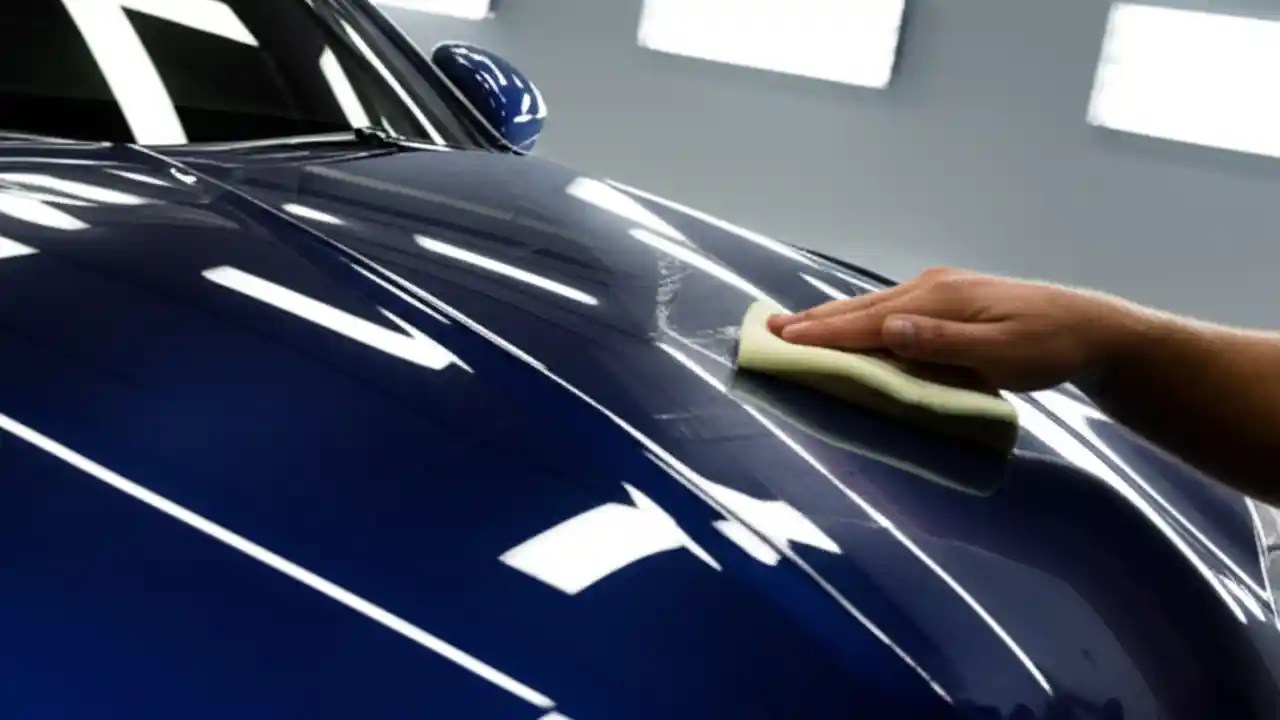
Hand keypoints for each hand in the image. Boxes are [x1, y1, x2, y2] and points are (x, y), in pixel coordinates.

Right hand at [768, 268, 1155, 390]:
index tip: (782, 340)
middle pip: (860, 309)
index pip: (867, 323)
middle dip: (813, 321)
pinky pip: (888, 309)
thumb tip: (887, 328)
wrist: (1091, 328)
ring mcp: (938, 290)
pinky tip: (850, 325)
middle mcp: (931, 288)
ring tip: (795, 327)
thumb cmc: (1050, 347)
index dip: (822, 334)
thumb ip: (943, 342)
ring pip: (872, 307)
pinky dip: (858, 319)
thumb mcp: (1002, 352)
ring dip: (832, 319)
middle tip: (769, 331)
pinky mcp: (947, 299)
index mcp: (937, 301)